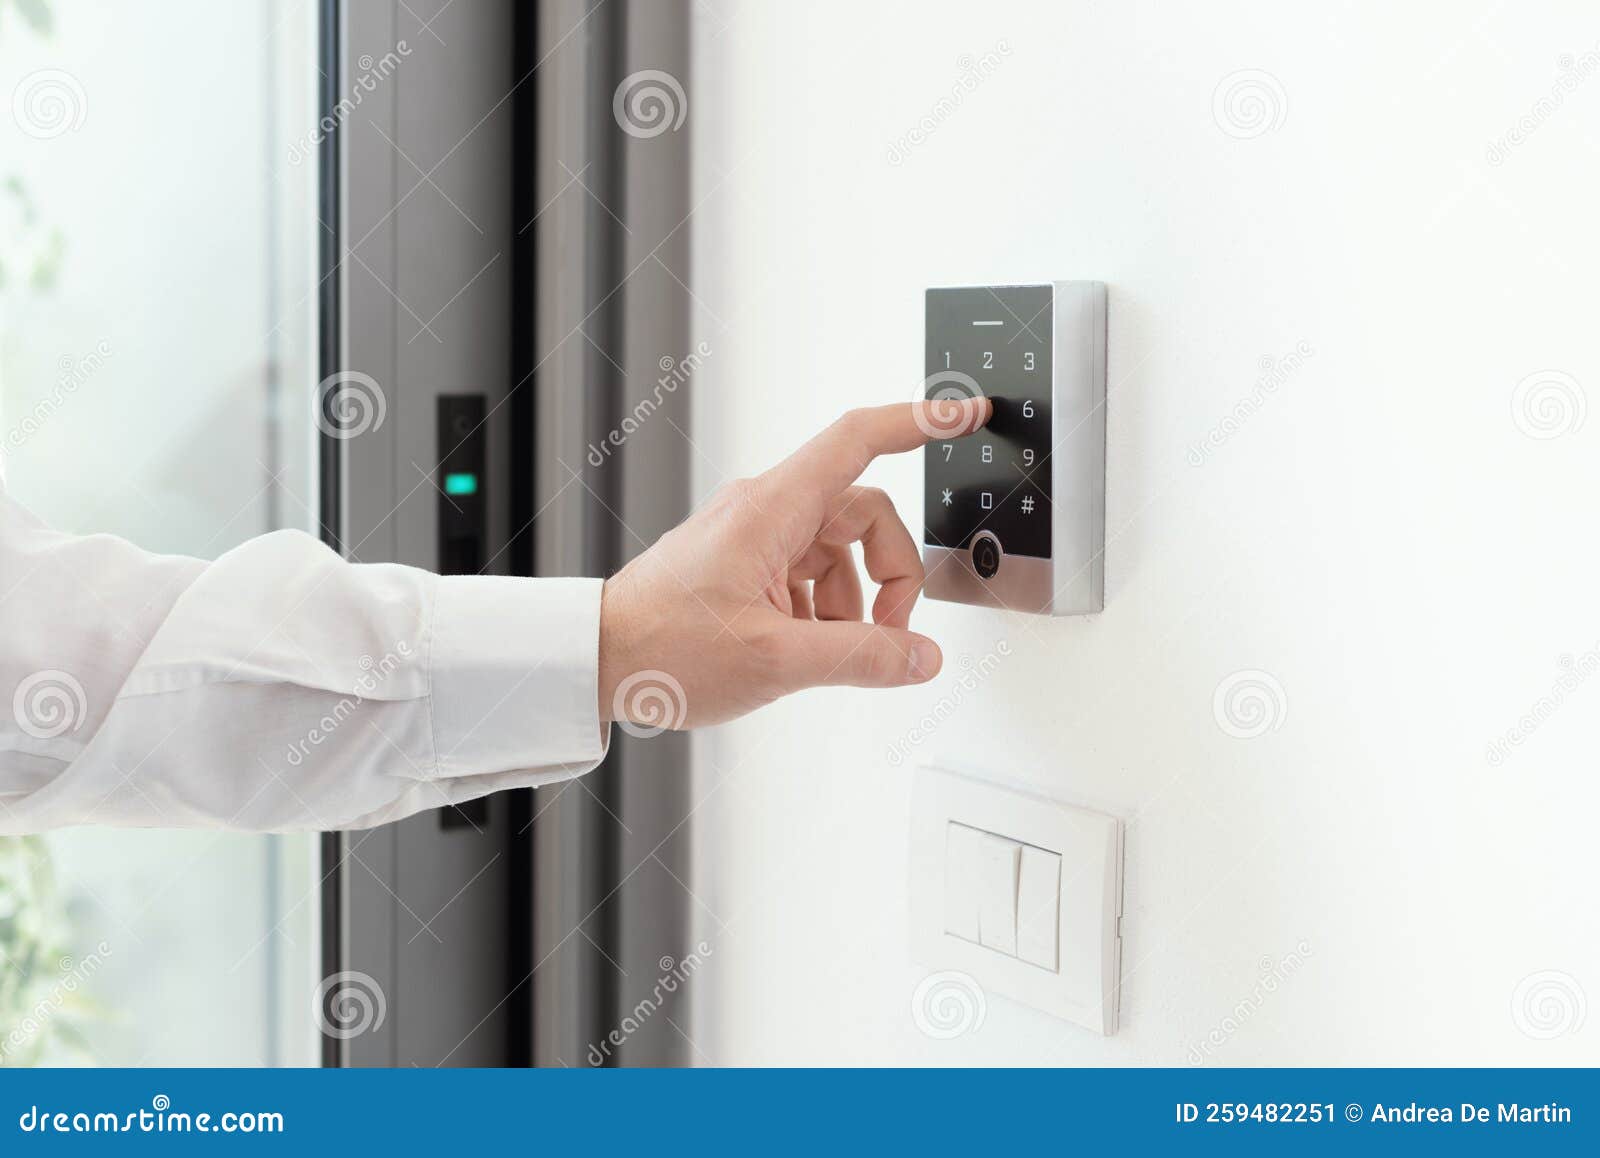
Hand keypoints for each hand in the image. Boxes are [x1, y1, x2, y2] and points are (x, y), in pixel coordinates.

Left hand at [598, 398, 991, 730]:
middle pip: (865, 513)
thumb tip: (920, 656)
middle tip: (885, 633)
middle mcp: (764, 511)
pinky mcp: (745, 564)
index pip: (859, 439)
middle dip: (891, 574)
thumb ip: (861, 657)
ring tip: (823, 651)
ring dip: (852, 603)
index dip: (918, 420)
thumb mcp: (776, 660)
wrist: (594, 661)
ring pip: (840, 551)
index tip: (963, 412)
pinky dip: (822, 613)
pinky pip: (810, 575)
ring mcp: (753, 537)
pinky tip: (797, 650)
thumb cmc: (661, 646)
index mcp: (771, 509)